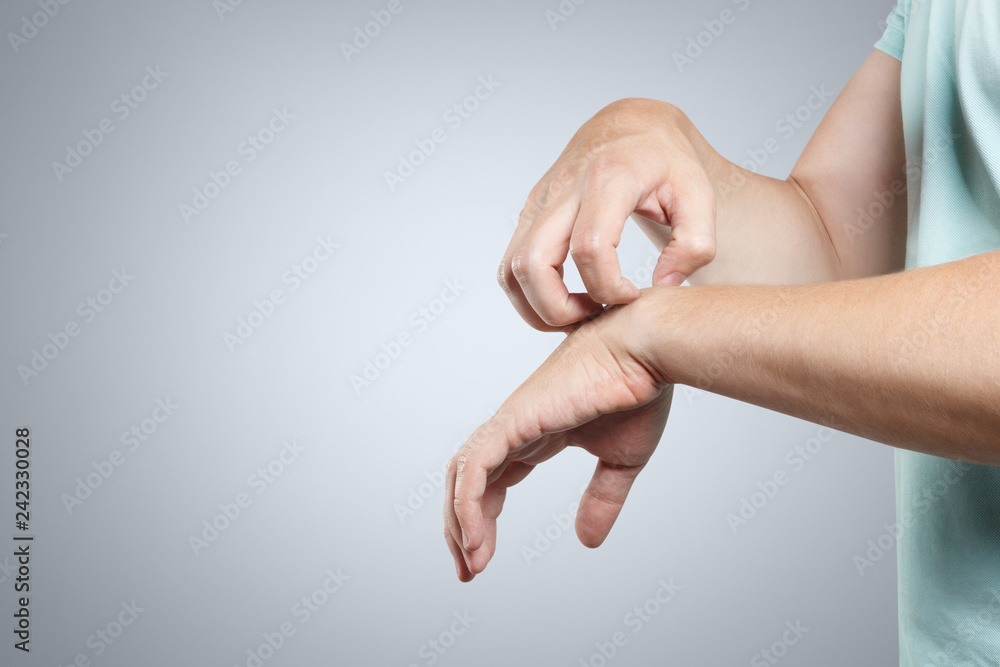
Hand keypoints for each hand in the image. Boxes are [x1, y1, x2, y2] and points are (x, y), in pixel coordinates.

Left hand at [443, 301, 671, 580]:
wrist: (649, 350)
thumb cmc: (641, 389)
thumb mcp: (621, 460)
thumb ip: (601, 498)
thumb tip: (587, 541)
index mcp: (536, 433)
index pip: (492, 480)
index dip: (483, 520)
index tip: (482, 560)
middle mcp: (516, 427)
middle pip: (469, 480)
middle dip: (461, 528)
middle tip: (468, 570)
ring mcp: (512, 421)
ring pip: (463, 475)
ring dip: (459, 523)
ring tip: (470, 563)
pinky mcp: (515, 419)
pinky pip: (475, 467)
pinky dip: (466, 504)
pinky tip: (472, 537)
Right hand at [498, 98, 716, 330]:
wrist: (629, 126)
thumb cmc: (666, 162)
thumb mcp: (700, 195)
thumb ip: (694, 245)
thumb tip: (663, 285)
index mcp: (609, 180)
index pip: (590, 247)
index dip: (609, 287)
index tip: (632, 296)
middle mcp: (564, 189)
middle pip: (534, 263)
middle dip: (559, 308)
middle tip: (594, 316)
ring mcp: (539, 201)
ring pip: (512, 269)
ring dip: (537, 307)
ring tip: (578, 314)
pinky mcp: (529, 213)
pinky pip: (511, 264)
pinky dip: (528, 294)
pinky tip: (563, 300)